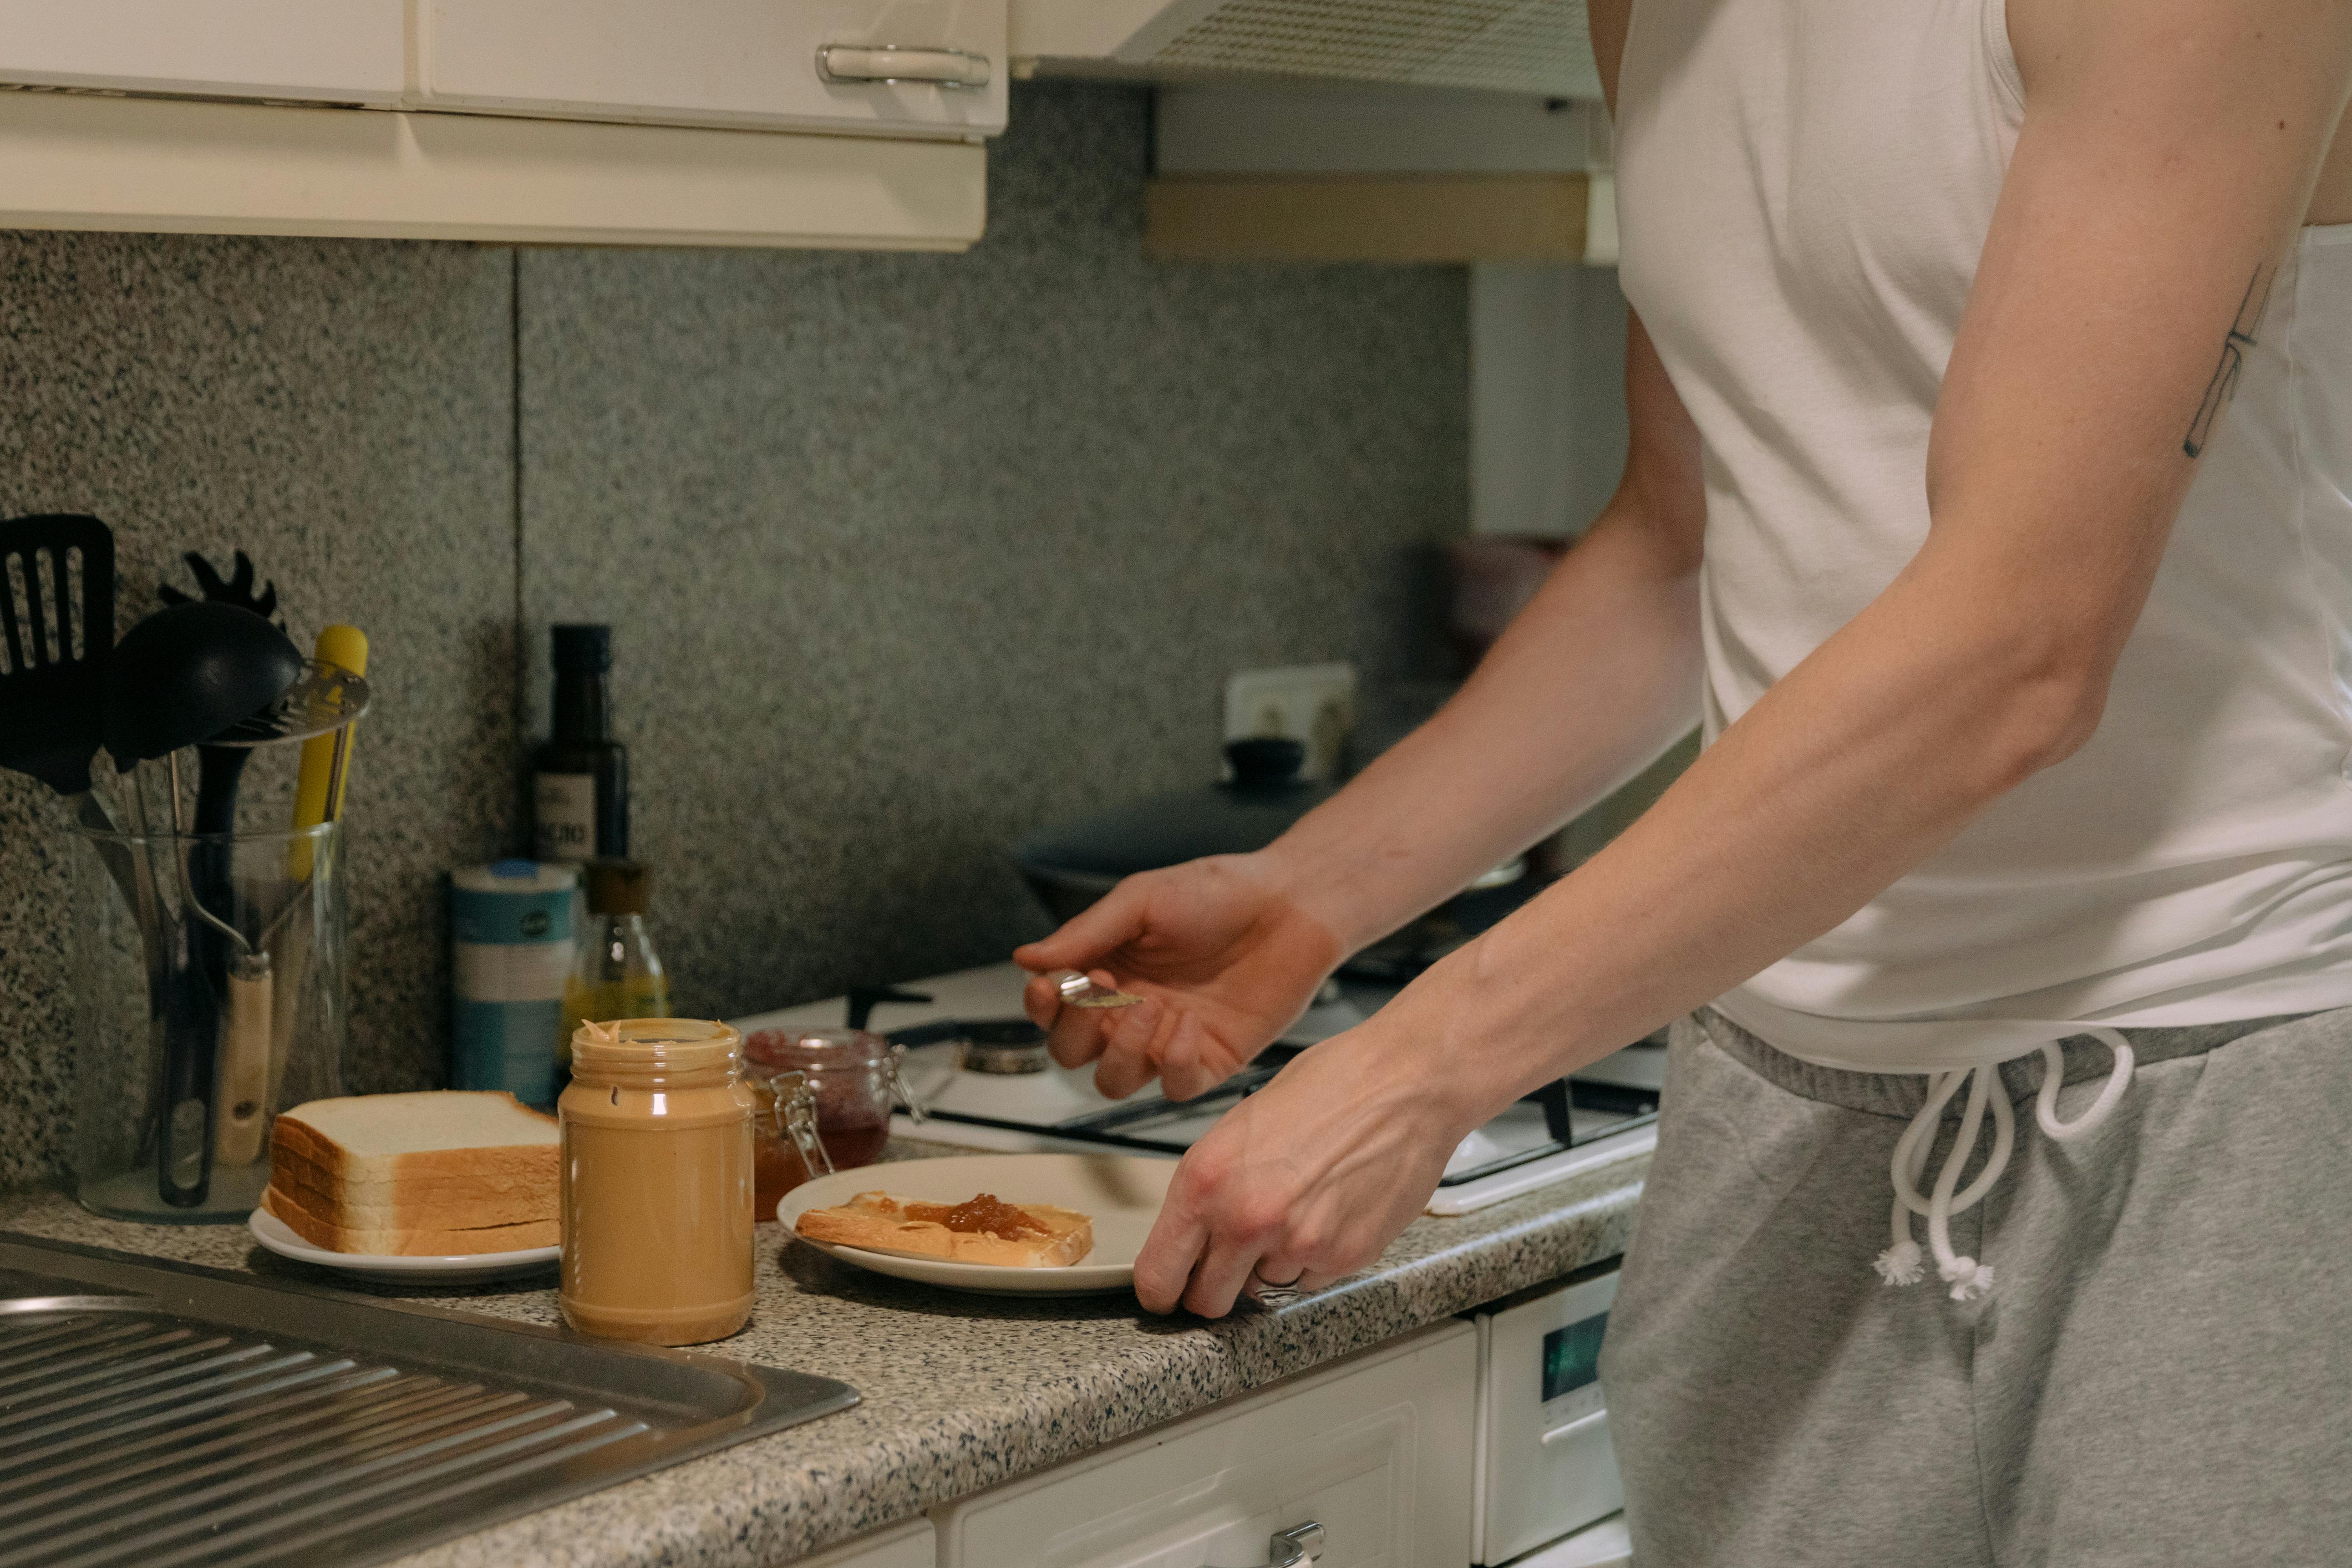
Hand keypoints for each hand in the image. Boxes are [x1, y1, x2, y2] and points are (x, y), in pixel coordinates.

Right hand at [1013, 853, 1343, 1101]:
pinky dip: (1172, 1061)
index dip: (1043, 1006)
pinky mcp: (1209, 1059)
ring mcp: (1167, 1040)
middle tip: (1104, 990)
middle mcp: (1127, 1012)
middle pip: (1071, 1053)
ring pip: (1114, 1081)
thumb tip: (1023, 957)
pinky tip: (1189, 1022)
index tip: (1053, 984)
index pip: (1052, 1010)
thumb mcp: (1142, 898)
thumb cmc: (1218, 892)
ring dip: (1120, 1049)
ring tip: (1150, 1004)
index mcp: (1104, 971)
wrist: (1290, 903)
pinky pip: (1174, 1086)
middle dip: (1076, 1029)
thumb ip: (1086, 932)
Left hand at [1132, 1017, 1471, 1316]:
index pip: (1157, 1276)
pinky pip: (1312, 1278)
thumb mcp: (1240, 1127)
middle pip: (1208, 1302)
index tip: (1169, 1292)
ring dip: (1274, 1261)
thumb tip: (1193, 1238)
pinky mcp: (1344, 1257)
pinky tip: (1333, 1207)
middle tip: (1232, 1258)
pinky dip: (1317, 1256)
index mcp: (1205, 1180)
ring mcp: (1297, 1245)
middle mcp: (1245, 1219)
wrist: (1405, 1082)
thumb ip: (1211, 1190)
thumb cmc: (1329, 1086)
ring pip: (1266, 1287)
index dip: (1160, 1291)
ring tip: (1302, 1204)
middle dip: (1215, 1287)